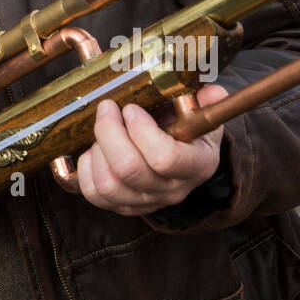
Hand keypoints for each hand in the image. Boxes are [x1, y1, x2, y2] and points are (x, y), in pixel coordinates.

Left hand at [76, 86, 228, 216]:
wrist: (183, 158)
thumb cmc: (188, 131)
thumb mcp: (201, 114)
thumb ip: (205, 100)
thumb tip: (213, 93)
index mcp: (197, 164)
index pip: (167, 158)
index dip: (141, 131)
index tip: (131, 108)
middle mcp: (173, 189)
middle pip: (130, 169)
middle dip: (109, 132)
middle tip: (107, 108)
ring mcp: (147, 202)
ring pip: (108, 184)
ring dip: (98, 149)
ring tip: (103, 129)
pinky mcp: (123, 206)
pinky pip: (94, 194)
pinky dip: (86, 168)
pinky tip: (95, 149)